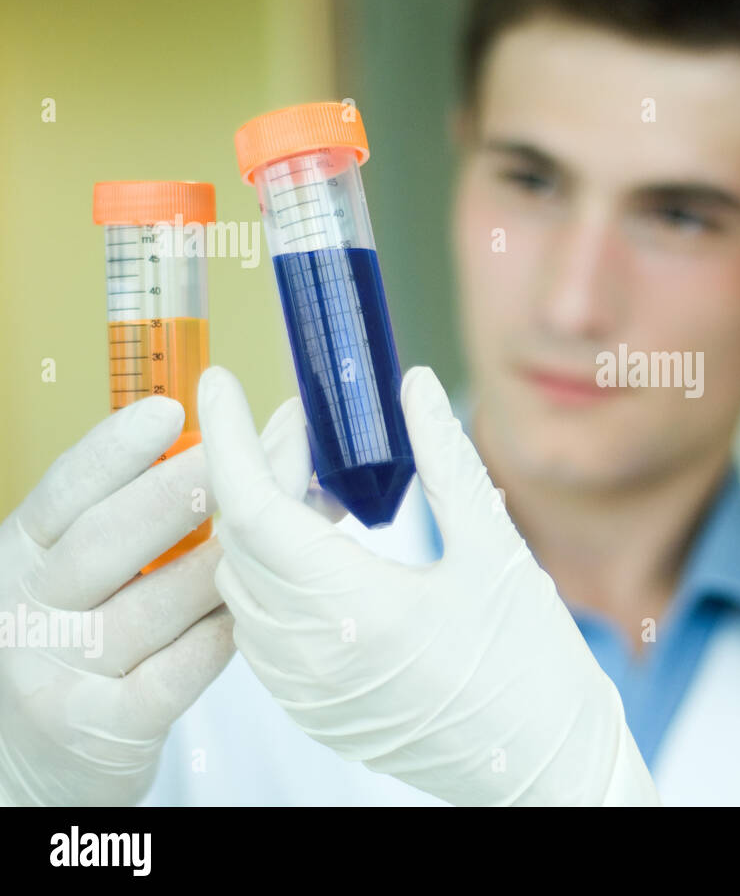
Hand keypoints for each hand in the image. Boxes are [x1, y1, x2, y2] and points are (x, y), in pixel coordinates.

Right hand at [0, 394, 310, 805]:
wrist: (34, 762)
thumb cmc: (78, 640)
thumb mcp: (77, 574)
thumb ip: (131, 519)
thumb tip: (228, 442)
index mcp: (23, 554)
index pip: (64, 493)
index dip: (115, 450)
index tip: (169, 410)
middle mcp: (31, 608)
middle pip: (106, 540)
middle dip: (181, 492)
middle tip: (243, 456)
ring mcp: (61, 672)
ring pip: (151, 606)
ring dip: (222, 564)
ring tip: (282, 527)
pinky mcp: (101, 728)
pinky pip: (172, 675)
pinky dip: (216, 638)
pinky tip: (255, 610)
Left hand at [198, 364, 658, 805]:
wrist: (544, 767)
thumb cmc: (535, 668)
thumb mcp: (497, 551)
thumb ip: (446, 460)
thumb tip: (415, 388)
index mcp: (359, 612)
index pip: (255, 509)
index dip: (230, 438)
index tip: (219, 384)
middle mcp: (312, 658)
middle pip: (242, 537)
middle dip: (262, 467)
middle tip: (311, 427)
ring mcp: (304, 692)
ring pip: (241, 583)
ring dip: (264, 521)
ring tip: (324, 488)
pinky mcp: (309, 710)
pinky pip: (258, 626)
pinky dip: (272, 572)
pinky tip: (323, 550)